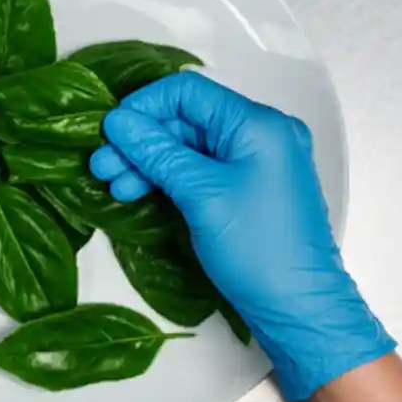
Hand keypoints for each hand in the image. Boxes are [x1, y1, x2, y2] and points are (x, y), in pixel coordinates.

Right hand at [91, 72, 394, 400]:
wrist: (300, 309)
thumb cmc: (257, 249)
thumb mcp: (200, 195)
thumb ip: (157, 153)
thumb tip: (118, 121)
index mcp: (259, 124)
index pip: (189, 92)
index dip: (144, 106)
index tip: (109, 131)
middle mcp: (263, 134)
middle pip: (188, 120)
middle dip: (142, 140)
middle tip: (101, 165)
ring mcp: (259, 162)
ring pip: (192, 147)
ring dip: (150, 162)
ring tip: (115, 185)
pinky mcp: (251, 189)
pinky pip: (204, 170)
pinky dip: (172, 179)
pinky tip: (140, 192)